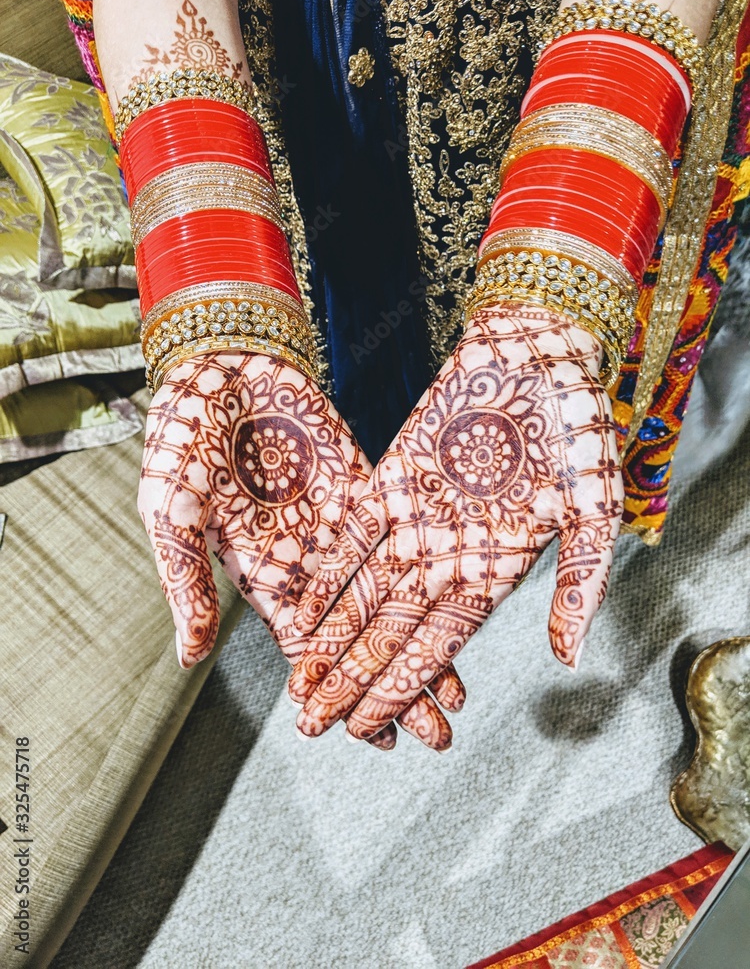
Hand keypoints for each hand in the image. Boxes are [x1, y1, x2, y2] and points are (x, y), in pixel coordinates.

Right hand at [137, 351, 464, 749]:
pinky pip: (402, 535)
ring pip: (389, 593)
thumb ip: (186, 579)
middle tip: (437, 739)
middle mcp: (307, 559)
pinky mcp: (364, 486)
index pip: (308, 651)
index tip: (373, 741)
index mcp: (262, 574)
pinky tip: (459, 596)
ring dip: (421, 638)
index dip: (340, 694)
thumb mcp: (174, 510)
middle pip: (361, 635)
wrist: (221, 363)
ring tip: (456, 692)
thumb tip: (190, 658)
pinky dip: (427, 569)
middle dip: (395, 686)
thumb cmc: (182, 435)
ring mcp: (339, 523)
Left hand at [289, 305, 623, 745]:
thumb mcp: (594, 508)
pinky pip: (350, 537)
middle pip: (388, 635)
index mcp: (490, 574)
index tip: (365, 733)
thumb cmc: (576, 428)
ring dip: (330, 642)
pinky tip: (301, 612)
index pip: (435, 650)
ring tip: (297, 688)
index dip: (399, 692)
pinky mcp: (390, 481)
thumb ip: (579, 582)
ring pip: (361, 596)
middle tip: (312, 726)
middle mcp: (446, 557)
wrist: (539, 354)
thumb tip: (568, 659)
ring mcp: (415, 522)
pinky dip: (327, 575)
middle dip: (351, 682)